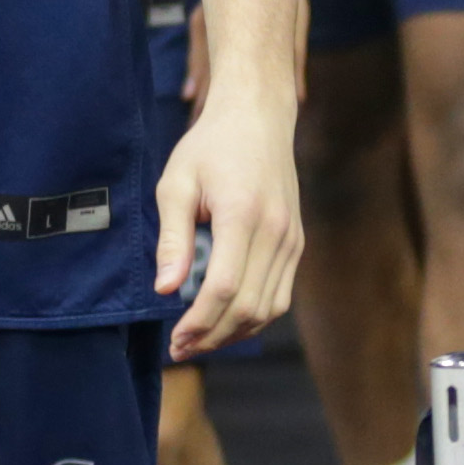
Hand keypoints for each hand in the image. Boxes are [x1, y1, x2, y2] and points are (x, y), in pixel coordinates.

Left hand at [155, 81, 302, 360]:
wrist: (258, 116)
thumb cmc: (210, 146)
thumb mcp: (177, 182)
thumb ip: (172, 238)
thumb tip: (166, 289)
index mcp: (242, 214)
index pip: (224, 288)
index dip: (199, 323)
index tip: (175, 339)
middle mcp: (276, 232)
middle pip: (248, 307)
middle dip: (212, 336)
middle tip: (180, 348)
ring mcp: (292, 239)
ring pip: (269, 309)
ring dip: (234, 333)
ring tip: (199, 339)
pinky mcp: (297, 243)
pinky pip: (279, 294)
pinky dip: (254, 316)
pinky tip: (225, 319)